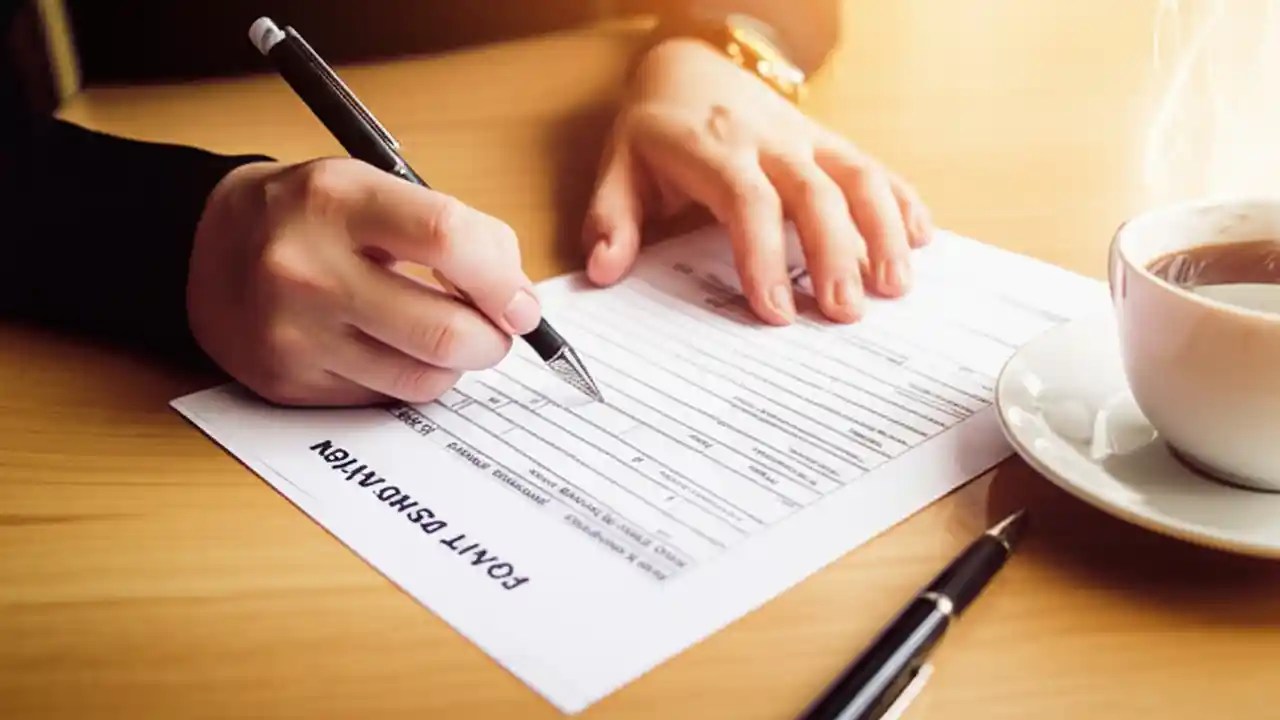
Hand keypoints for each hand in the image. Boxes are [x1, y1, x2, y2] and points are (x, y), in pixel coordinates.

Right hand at [187, 158, 540, 405]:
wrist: (202, 248)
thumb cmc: (310, 215)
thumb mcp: (371, 188)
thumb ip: (450, 231)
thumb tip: (516, 299)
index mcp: (336, 201)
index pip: (447, 238)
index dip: (502, 278)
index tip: (522, 303)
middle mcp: (307, 270)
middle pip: (443, 331)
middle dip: (492, 340)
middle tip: (498, 330)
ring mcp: (294, 334)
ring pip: (422, 378)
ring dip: (455, 365)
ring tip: (444, 335)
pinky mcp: (287, 383)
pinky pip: (384, 398)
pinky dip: (408, 379)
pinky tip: (392, 349)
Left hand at [584, 37, 933, 324]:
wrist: (691, 65)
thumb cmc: (656, 129)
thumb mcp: (619, 168)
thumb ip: (611, 219)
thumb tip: (605, 270)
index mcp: (714, 151)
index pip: (747, 203)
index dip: (763, 257)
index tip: (775, 312)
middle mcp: (769, 141)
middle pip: (813, 194)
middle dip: (834, 254)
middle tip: (845, 313)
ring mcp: (807, 139)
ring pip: (857, 177)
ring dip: (883, 230)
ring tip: (896, 286)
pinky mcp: (829, 142)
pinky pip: (874, 167)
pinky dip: (902, 201)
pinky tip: (922, 239)